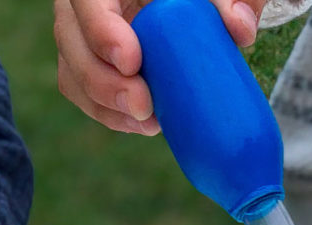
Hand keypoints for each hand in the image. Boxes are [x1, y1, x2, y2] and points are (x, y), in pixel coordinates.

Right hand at [54, 0, 267, 133]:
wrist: (184, 9)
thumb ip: (226, 0)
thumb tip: (241, 30)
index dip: (100, 31)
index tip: (131, 62)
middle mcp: (84, 6)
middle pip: (70, 41)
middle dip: (102, 82)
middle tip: (144, 106)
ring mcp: (82, 37)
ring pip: (73, 74)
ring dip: (108, 107)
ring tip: (150, 124)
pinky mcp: (92, 67)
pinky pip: (87, 97)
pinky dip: (115, 117)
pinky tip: (148, 126)